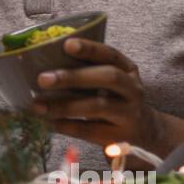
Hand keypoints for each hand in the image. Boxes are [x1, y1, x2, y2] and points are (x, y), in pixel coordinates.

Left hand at [30, 37, 161, 147]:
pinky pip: (91, 131)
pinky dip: (68, 126)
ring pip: (98, 107)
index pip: (111, 54)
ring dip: (64, 105)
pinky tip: (50, 123)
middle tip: (43, 79)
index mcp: (128, 70)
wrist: (145, 134)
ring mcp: (130, 115)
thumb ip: (87, 72)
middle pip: (109, 78)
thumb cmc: (116, 101)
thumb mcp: (111, 83)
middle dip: (74, 77)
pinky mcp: (121, 139)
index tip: (67, 44)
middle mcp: (133, 90)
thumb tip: (44, 65)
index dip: (90, 48)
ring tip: (38, 105)